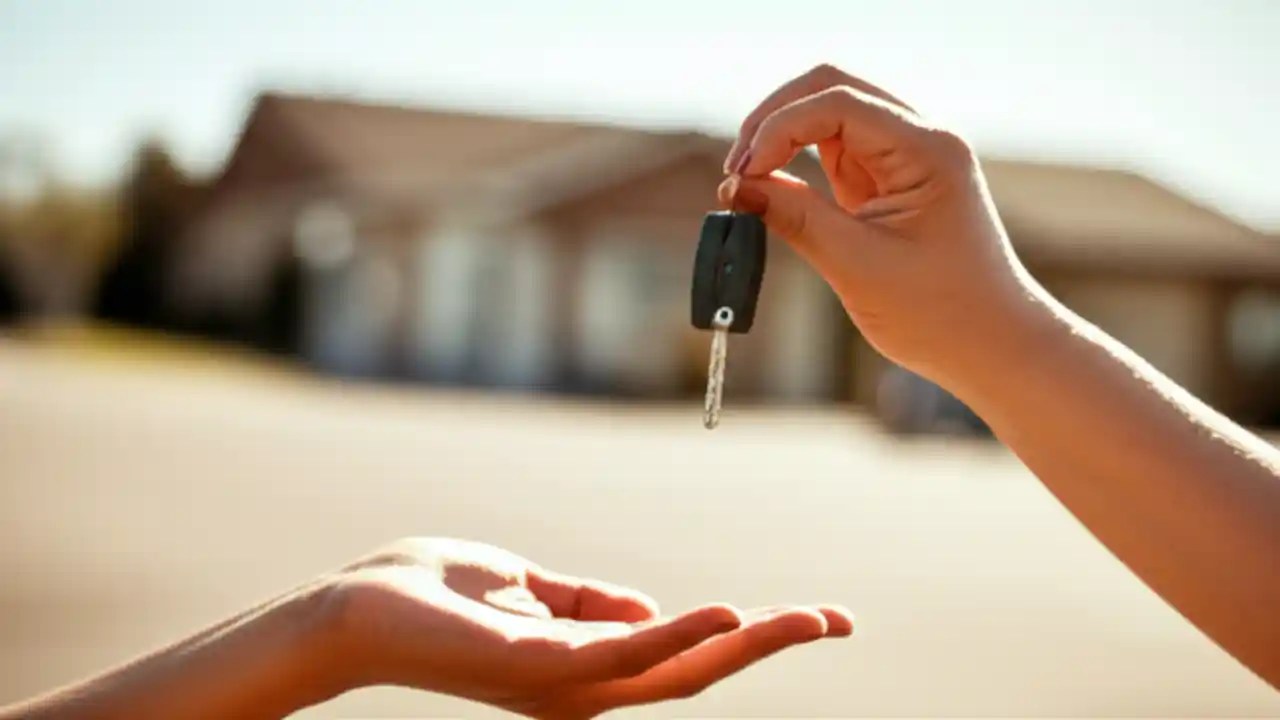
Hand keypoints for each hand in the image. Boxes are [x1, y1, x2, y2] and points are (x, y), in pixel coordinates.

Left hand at [325, 537, 852, 718]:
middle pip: (695, 670)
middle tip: (837, 620)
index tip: (809, 615)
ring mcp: (564, 685)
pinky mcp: (540, 669)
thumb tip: (652, 609)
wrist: (356, 607)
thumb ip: (589, 602)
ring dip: (746, 644)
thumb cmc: (433, 594)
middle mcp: (584, 687)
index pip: (682, 654)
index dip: (746, 637)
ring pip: (675, 670)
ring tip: (807, 619)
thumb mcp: (529, 589)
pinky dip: (678, 636)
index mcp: (585, 666)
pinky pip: (622, 655)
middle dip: (768, 647)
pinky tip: (725, 614)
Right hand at [720, 63, 1035, 383]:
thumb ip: (797, 219)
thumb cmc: (941, 314)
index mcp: (928, 150)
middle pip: (831, 89)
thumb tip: (737, 188)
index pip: (838, 103)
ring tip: (746, 182)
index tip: (744, 175)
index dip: (779, 129)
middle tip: (737, 170)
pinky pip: (833, 150)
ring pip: (828, 114)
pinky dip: (796, 162)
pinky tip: (770, 191)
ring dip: (782, 138)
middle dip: (775, 120)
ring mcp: (904, 157)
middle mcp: (920, 139)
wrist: (991, 345)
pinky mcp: (888, 180)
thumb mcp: (858, 267)